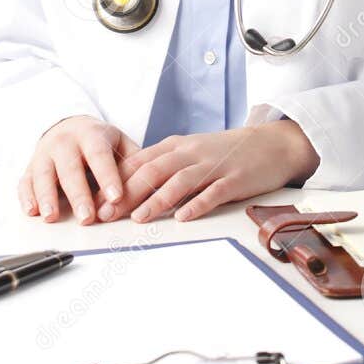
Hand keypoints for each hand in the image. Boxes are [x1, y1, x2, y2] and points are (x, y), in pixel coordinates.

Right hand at [18, 115, 139, 224]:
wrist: (68, 125)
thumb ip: (133, 161)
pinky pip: (25, 181)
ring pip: (43, 175)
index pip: (99, 155)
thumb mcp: (119, 142)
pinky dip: (26, 197)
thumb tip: (152, 184)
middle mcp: (64, 142)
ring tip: (52, 217)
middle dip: (78, 195)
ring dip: (46, 196)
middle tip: (87, 218)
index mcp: (91, 135)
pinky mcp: (30, 166)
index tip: (116, 197)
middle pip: (70, 169)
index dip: (108, 176)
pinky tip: (32, 211)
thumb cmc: (98, 141)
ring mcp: (44, 154)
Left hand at [95, 119, 318, 224]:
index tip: (93, 201)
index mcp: (175, 147)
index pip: (137, 163)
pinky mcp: (234, 179)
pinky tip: (183, 217)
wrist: (269, 144)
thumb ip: (162, 168)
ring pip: (178, 180)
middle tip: (106, 214)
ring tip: (138, 218)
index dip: (113, 182)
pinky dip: (197, 204)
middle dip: (126, 194)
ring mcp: (212, 165)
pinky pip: (213, 192)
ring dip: (156, 200)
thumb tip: (127, 189)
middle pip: (152, 171)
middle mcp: (190, 153)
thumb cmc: (224, 153)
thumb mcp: (189, 153)